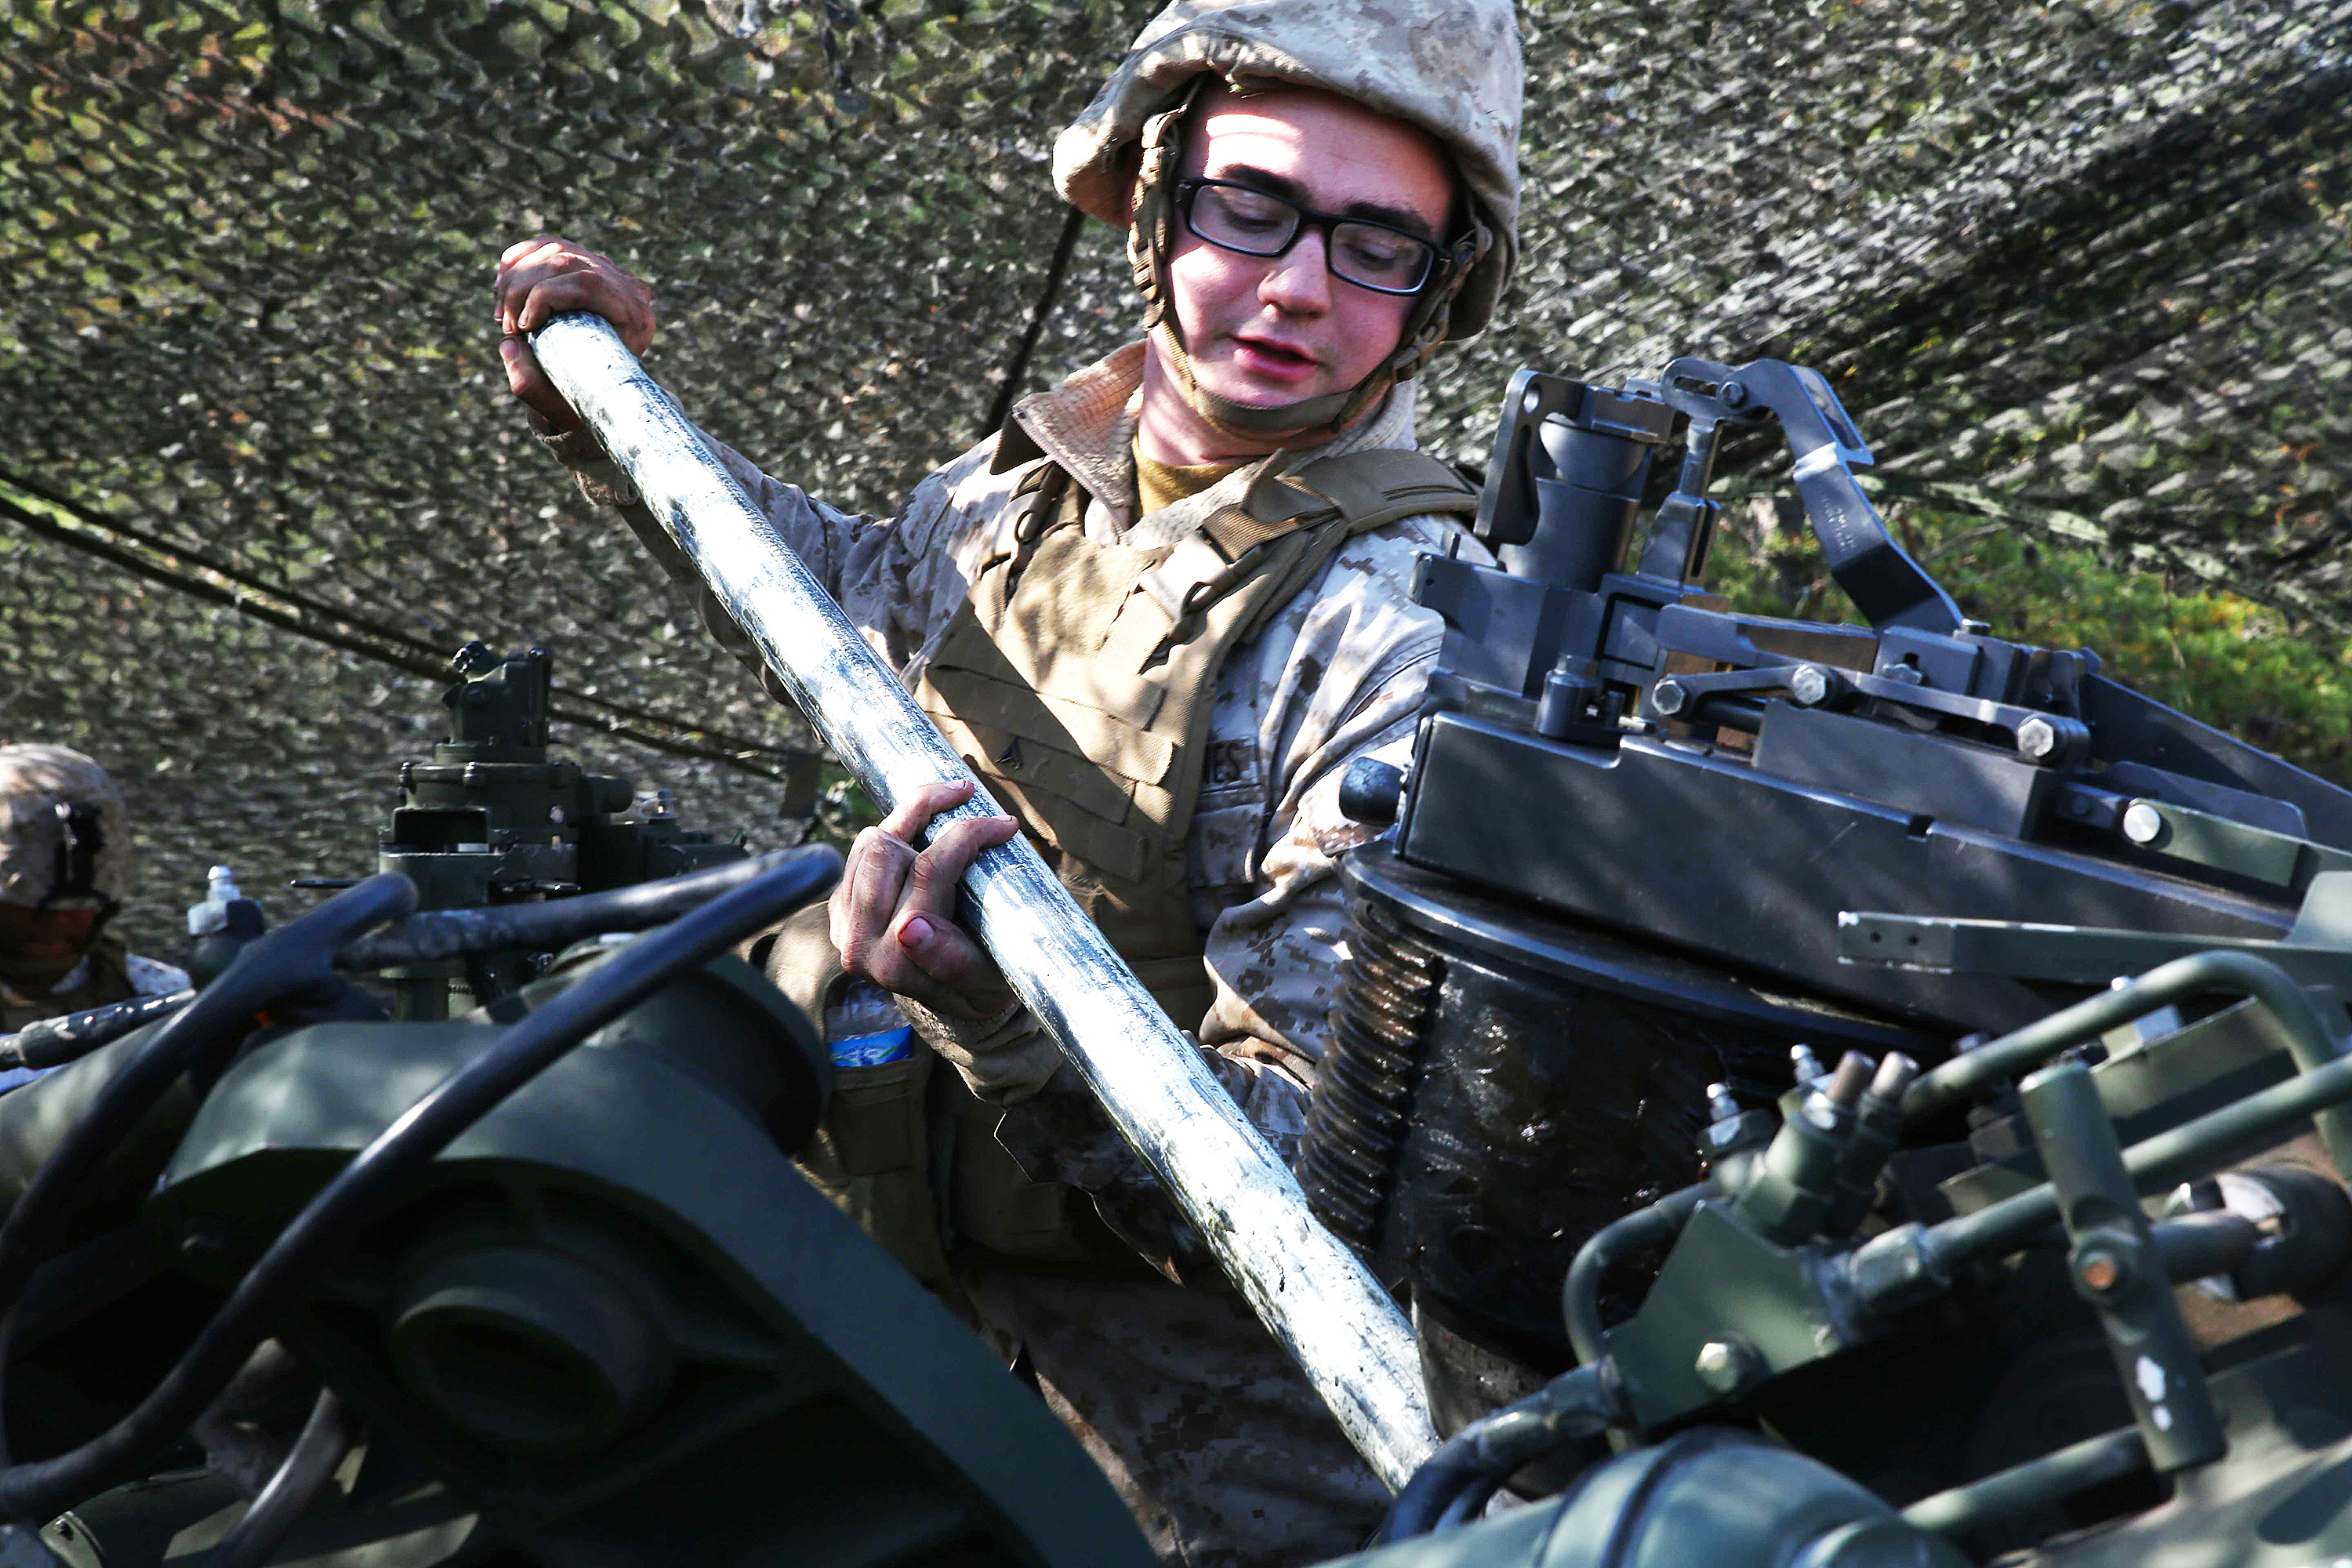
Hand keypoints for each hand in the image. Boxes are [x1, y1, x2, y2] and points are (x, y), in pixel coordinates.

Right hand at [492, 236, 656, 433]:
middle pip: (568, 262)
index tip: (520, 327)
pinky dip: (519, 259)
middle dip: (523, 289)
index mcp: (636, 319)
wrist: (590, 390)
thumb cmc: (576, 398)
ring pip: (556, 250)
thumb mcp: (555, 405)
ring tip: (501, 313)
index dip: (546, 296)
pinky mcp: (585, 261)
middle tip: (505, 326)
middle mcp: (629, 289)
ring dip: (516, 277)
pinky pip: (549, 245)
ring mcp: (609, 270)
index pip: (591, 285)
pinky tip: (502, 284)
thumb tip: (509, 343)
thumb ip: (529, 383)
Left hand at [829, 779, 1020, 1022]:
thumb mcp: (983, 981)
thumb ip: (949, 959)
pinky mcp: (840, 904)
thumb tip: (910, 929)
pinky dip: (897, 830)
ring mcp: (843, 923)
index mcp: (896, 963)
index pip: (928, 873)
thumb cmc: (981, 985)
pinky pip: (861, 848)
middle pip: (886, 848)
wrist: (953, 998)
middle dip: (935, 819)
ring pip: (868, 841)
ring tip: (952, 809)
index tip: (1004, 825)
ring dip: (912, 818)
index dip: (968, 836)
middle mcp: (859, 944)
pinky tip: (928, 831)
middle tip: (974, 808)